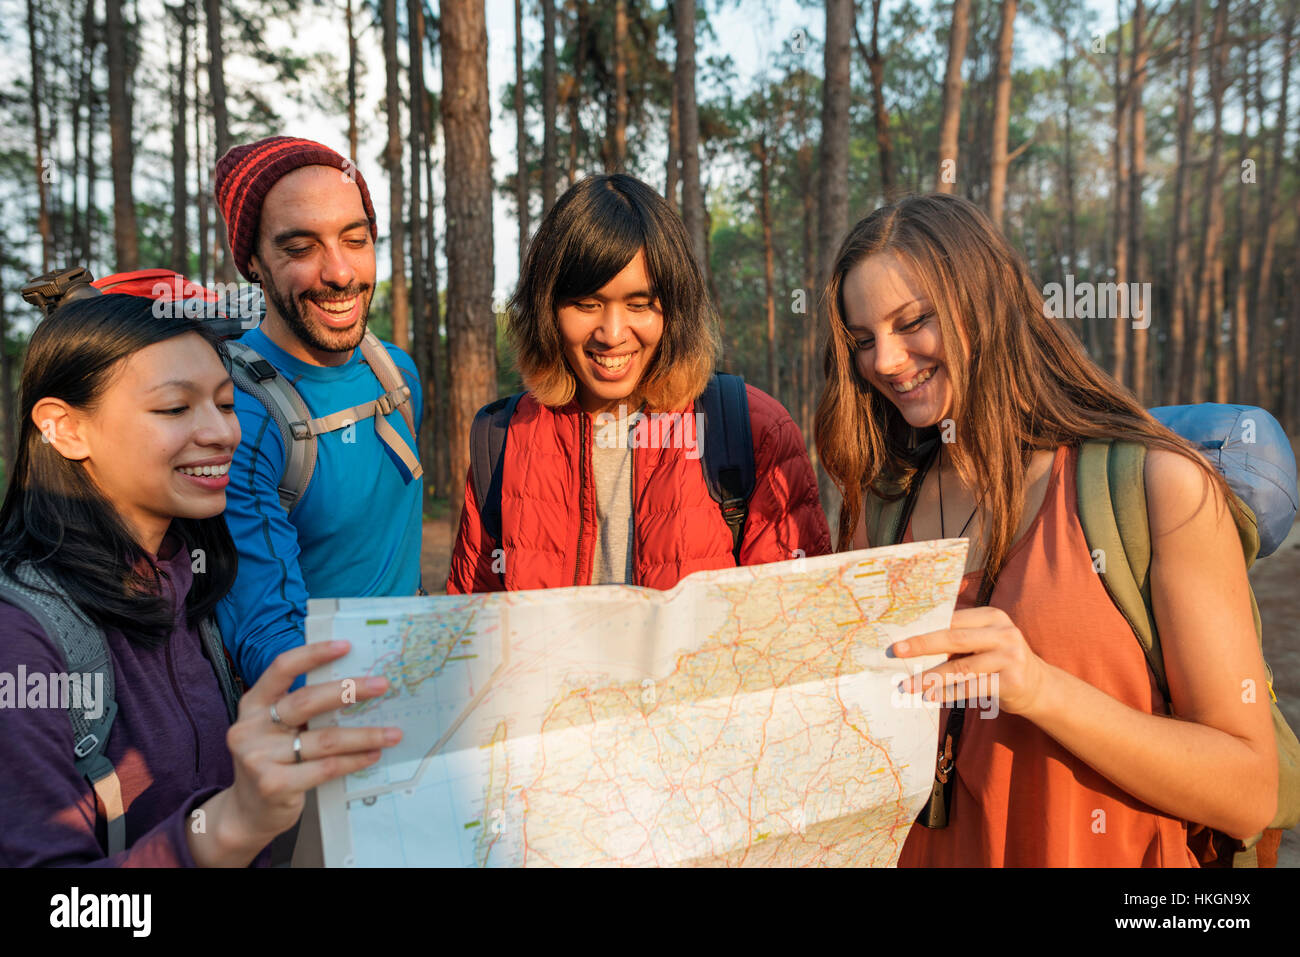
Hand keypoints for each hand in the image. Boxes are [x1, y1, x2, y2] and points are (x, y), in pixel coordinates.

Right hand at [212, 640, 401, 860]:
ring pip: (324, 739)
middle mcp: (250, 727)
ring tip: (392, 733)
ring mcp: (259, 757)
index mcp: (253, 704)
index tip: (346, 646)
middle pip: (307, 701)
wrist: (247, 812)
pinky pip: (326, 767)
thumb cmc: (272, 761)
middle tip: (382, 685)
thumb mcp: (276, 730)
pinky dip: (354, 761)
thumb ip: (302, 710)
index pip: (282, 668)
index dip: (313, 654)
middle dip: (349, 691)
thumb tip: (356, 687)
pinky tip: (372, 755)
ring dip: (364, 735)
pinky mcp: (274, 785)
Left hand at [890, 606, 1049, 715]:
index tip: (900, 633)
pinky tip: (931, 697)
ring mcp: (1011, 657)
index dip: (925, 626)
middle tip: (897, 651)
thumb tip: (913, 644)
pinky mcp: (1012, 681)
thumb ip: (958, 638)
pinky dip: (949, 693)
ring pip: (962, 667)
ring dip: (931, 677)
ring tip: (908, 684)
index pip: (953, 620)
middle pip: (955, 638)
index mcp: (992, 616)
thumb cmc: (998, 661)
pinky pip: (973, 688)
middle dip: (922, 645)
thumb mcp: (984, 641)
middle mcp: (1004, 632)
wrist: (1039, 687)